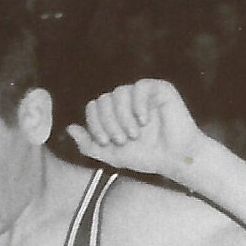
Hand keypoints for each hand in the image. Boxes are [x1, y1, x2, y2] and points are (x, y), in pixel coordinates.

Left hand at [67, 80, 208, 182]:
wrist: (175, 158)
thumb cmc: (147, 156)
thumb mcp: (112, 155)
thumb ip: (89, 144)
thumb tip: (70, 128)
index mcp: (114, 113)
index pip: (94, 107)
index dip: (95, 124)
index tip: (106, 142)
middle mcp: (125, 100)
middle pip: (104, 99)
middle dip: (109, 122)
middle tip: (122, 140)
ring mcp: (141, 94)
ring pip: (119, 92)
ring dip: (123, 116)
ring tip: (134, 133)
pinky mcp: (158, 89)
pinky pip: (140, 87)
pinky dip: (138, 104)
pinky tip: (144, 120)